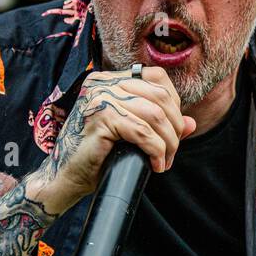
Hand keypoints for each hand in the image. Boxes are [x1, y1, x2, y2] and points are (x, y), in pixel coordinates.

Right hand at [28, 65, 196, 214]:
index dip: (173, 103)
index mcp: (108, 80)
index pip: (155, 77)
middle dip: (174, 127)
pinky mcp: (100, 118)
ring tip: (164, 161)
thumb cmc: (97, 157)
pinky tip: (155, 165)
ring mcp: (100, 98)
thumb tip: (191, 123)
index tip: (172, 130)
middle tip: (170, 153)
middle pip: (160, 95)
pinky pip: (143, 132)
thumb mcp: (132, 136)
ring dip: (168, 142)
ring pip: (155, 115)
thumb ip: (159, 125)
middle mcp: (103, 83)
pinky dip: (156, 150)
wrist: (65, 178)